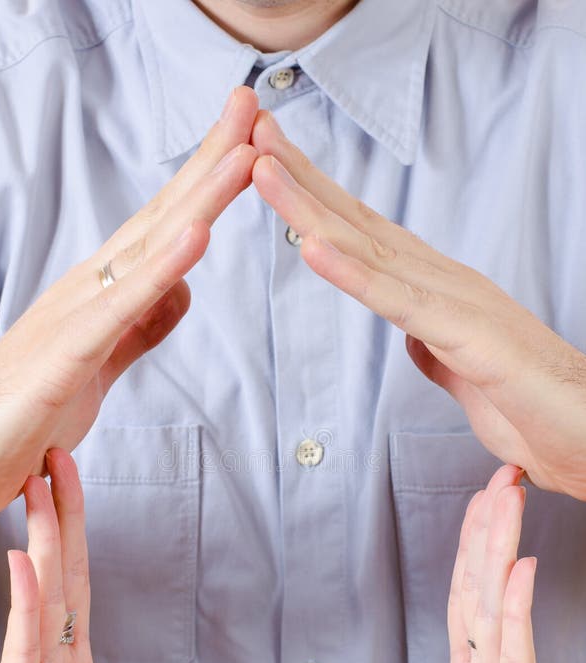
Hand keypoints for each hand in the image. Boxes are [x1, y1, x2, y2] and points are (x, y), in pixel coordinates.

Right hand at [0, 87, 259, 528]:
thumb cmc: (29, 409)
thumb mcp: (102, 360)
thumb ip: (142, 324)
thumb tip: (183, 288)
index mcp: (105, 290)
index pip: (167, 224)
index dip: (210, 180)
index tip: (250, 137)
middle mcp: (91, 287)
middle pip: (164, 215)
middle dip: (213, 159)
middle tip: (253, 103)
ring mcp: (77, 312)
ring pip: (151, 246)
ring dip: (202, 196)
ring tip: (245, 149)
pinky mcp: (69, 352)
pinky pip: (124, 305)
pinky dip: (163, 267)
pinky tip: (197, 232)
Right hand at [0, 449, 263, 662]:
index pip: (76, 585)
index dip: (76, 534)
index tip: (72, 485)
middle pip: (56, 573)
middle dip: (57, 514)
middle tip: (56, 456)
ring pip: (36, 596)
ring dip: (38, 539)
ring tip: (36, 487)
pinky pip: (20, 644)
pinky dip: (23, 601)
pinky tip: (23, 562)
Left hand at [251, 112, 585, 500]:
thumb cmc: (531, 408)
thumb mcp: (465, 375)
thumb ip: (435, 351)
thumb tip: (412, 338)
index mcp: (437, 291)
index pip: (366, 237)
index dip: (316, 199)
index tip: (271, 163)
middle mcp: (443, 282)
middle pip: (360, 225)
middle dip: (302, 179)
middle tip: (253, 133)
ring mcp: (456, 302)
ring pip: (369, 250)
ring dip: (311, 208)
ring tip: (263, 168)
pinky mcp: (468, 335)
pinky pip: (398, 303)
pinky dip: (352, 273)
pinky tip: (312, 244)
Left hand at [264, 465, 585, 662]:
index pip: (468, 601)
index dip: (470, 552)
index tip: (477, 507)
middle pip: (488, 588)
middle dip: (493, 531)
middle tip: (501, 478)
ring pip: (504, 608)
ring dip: (503, 550)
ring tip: (509, 498)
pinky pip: (519, 658)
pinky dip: (519, 611)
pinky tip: (518, 569)